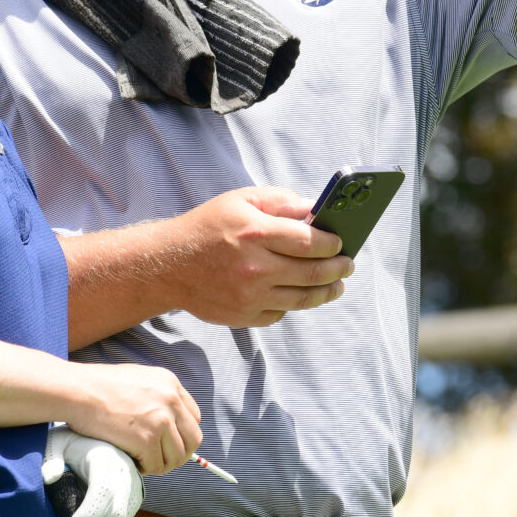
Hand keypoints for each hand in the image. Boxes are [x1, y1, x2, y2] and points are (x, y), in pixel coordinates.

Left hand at [42, 427, 143, 516]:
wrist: (100, 440)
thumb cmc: (74, 443)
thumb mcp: (59, 442)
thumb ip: (52, 456)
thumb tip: (49, 477)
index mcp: (106, 458)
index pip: (104, 491)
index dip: (89, 515)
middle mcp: (125, 474)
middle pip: (116, 514)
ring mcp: (133, 489)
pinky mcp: (133, 502)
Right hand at [62, 362, 201, 475]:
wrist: (77, 390)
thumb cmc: (98, 384)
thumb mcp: (138, 378)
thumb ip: (157, 395)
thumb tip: (166, 420)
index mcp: (170, 383)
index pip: (194, 417)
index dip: (182, 433)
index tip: (170, 441)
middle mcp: (171, 401)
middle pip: (192, 439)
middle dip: (178, 453)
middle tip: (160, 458)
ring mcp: (160, 421)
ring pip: (176, 457)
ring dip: (161, 463)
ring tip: (144, 461)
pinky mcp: (146, 440)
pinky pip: (155, 465)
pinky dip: (145, 468)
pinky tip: (133, 462)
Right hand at [169, 187, 354, 327]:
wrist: (168, 265)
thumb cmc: (207, 227)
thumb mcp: (240, 200)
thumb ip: (280, 201)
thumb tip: (314, 211)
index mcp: (255, 233)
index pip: (310, 242)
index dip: (333, 243)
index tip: (342, 242)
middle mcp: (254, 267)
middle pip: (313, 273)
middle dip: (339, 269)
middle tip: (348, 264)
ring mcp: (249, 296)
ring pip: (303, 299)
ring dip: (327, 292)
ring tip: (337, 285)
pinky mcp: (243, 317)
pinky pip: (280, 314)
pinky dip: (293, 304)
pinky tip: (297, 293)